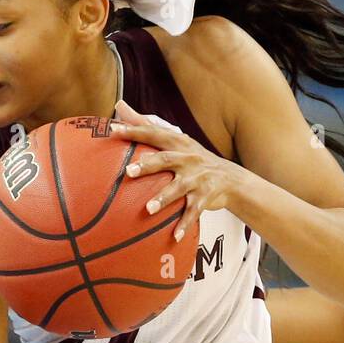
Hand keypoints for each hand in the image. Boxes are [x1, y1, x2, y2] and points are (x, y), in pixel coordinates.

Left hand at [108, 98, 246, 241]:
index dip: (134, 131)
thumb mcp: (174, 139)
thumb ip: (145, 124)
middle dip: (148, 165)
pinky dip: (185, 224)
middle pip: (165, 160)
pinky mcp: (206, 197)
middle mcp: (187, 158)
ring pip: (179, 188)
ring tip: (148, 209)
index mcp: (177, 143)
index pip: (153, 133)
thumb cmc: (193, 158)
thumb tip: (118, 106)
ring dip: (164, 198)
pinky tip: (175, 237)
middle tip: (128, 171)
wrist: (230, 178)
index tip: (113, 131)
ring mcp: (197, 178)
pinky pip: (193, 212)